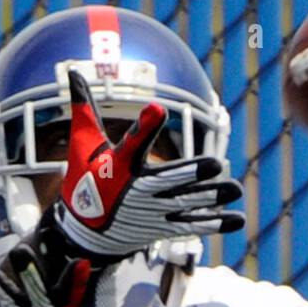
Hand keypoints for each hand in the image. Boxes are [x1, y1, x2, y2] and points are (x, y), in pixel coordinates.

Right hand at [42, 70, 243, 262]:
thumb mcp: (82, 145)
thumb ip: (84, 109)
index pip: (133, 142)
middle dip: (192, 173)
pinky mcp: (162, 227)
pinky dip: (214, 224)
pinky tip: (236, 219)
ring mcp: (153, 212)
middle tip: (216, 165)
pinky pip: (191, 225)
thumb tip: (71, 72)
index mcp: (120, 166)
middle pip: (169, 180)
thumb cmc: (85, 181)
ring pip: (186, 203)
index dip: (145, 127)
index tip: (157, 110)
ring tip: (236, 189)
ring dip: (213, 198)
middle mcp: (138, 190)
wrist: (85, 234)